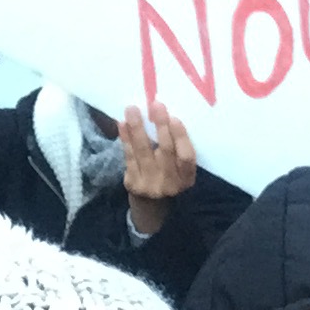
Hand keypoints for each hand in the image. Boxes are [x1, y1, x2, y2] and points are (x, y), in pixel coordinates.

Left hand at [120, 100, 196, 234]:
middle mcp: (170, 183)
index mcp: (187, 178)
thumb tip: (166, 115)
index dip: (180, 137)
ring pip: (143, 151)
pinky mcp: (133, 183)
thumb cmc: (169, 176)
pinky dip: (125, 138)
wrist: (151, 204)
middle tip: (155, 105)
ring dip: (137, 128)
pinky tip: (122, 124)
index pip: (186, 157)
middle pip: (165, 151)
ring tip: (132, 109)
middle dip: (160, 126)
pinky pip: (129, 156)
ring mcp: (150, 185)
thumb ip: (178, 149)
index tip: (174, 117)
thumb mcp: (180, 169)